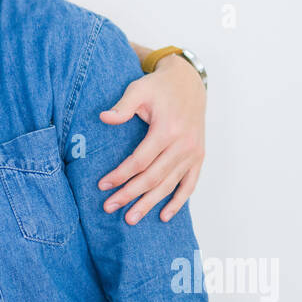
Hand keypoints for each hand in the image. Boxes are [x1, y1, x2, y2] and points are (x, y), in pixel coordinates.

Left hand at [97, 54, 205, 223]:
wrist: (189, 83)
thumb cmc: (159, 87)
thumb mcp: (139, 89)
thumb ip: (123, 106)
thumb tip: (104, 118)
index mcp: (167, 130)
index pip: (140, 161)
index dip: (120, 175)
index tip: (102, 185)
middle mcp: (183, 145)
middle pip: (153, 177)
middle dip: (130, 195)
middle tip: (109, 207)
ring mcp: (193, 153)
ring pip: (169, 185)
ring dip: (150, 203)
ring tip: (131, 218)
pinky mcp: (199, 157)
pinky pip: (189, 185)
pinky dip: (178, 202)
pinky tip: (164, 216)